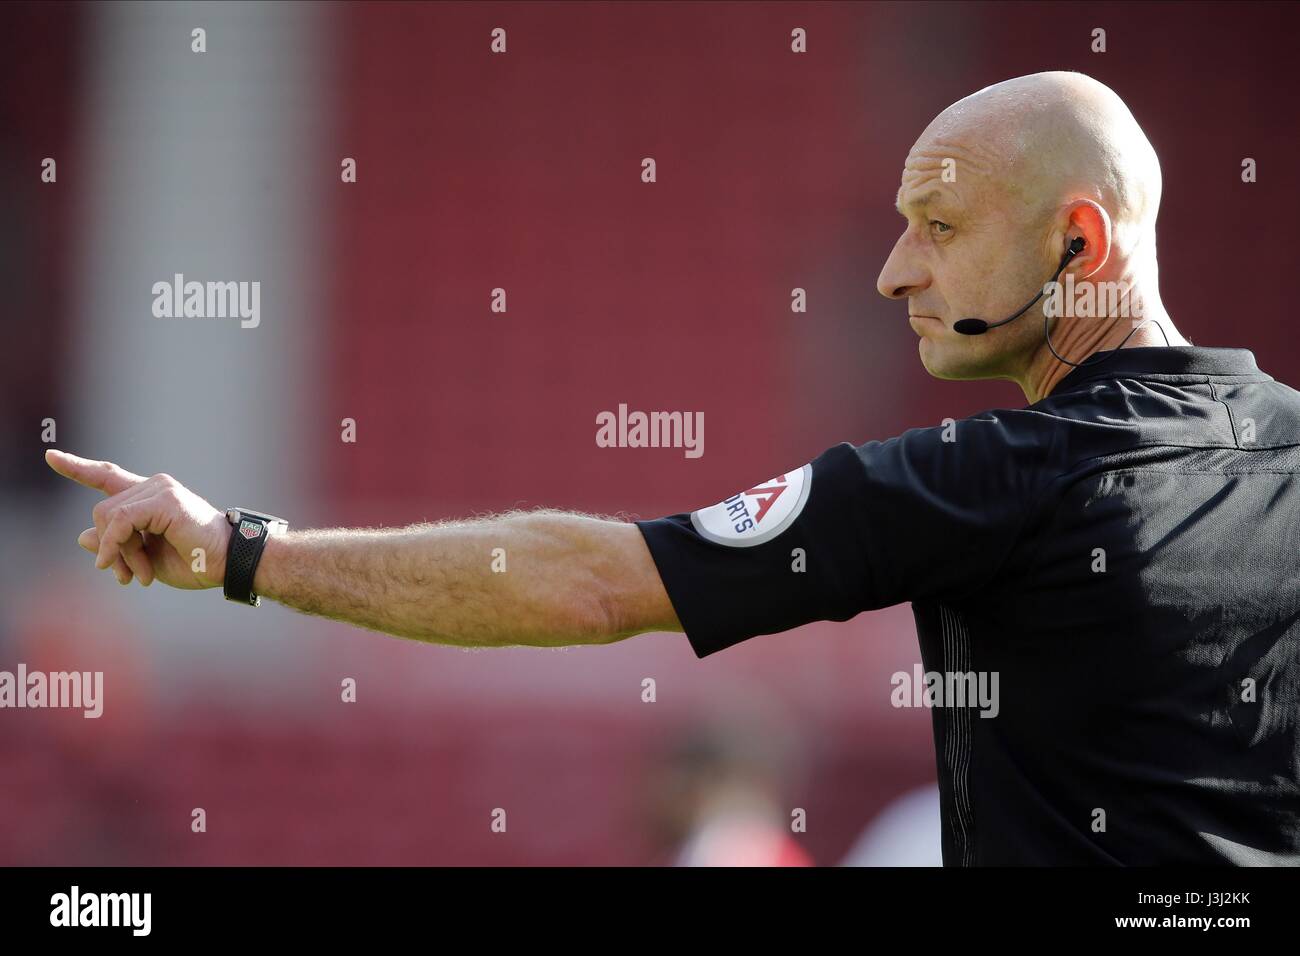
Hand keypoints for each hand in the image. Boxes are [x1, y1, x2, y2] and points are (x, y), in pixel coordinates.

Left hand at [46, 450, 228, 589]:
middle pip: (102, 510)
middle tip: (123, 577)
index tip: (50, 456)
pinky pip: (122, 521)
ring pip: (108, 516)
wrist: (227, 564)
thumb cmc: (195, 561)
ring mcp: (160, 489)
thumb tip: (82, 537)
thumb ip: (116, 544)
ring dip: (116, 552)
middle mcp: (154, 486)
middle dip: (107, 547)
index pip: (107, 476)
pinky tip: (130, 568)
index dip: (77, 467)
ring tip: (138, 575)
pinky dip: (118, 546)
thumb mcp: (145, 557)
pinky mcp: (165, 500)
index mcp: (150, 497)